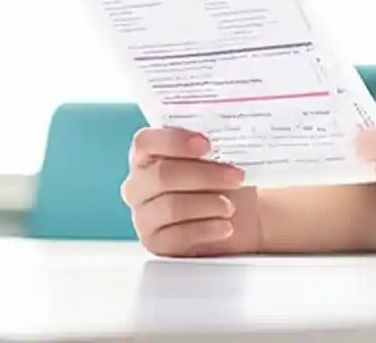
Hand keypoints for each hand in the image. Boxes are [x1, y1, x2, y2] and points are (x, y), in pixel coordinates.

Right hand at [120, 127, 259, 256]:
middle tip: (236, 176)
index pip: (146, 142)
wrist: (235, 210)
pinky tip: (225, 226)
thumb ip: (213, 142)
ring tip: (231, 206)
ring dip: (207, 204)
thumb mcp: (219, 154)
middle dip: (203, 175)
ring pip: (170, 207)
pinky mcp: (156, 242)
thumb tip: (224, 133)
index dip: (174, 141)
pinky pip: (176, 237)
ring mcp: (143, 215)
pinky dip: (205, 230)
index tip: (207, 145)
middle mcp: (139, 184)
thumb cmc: (221, 176)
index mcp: (147, 154)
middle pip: (162, 175)